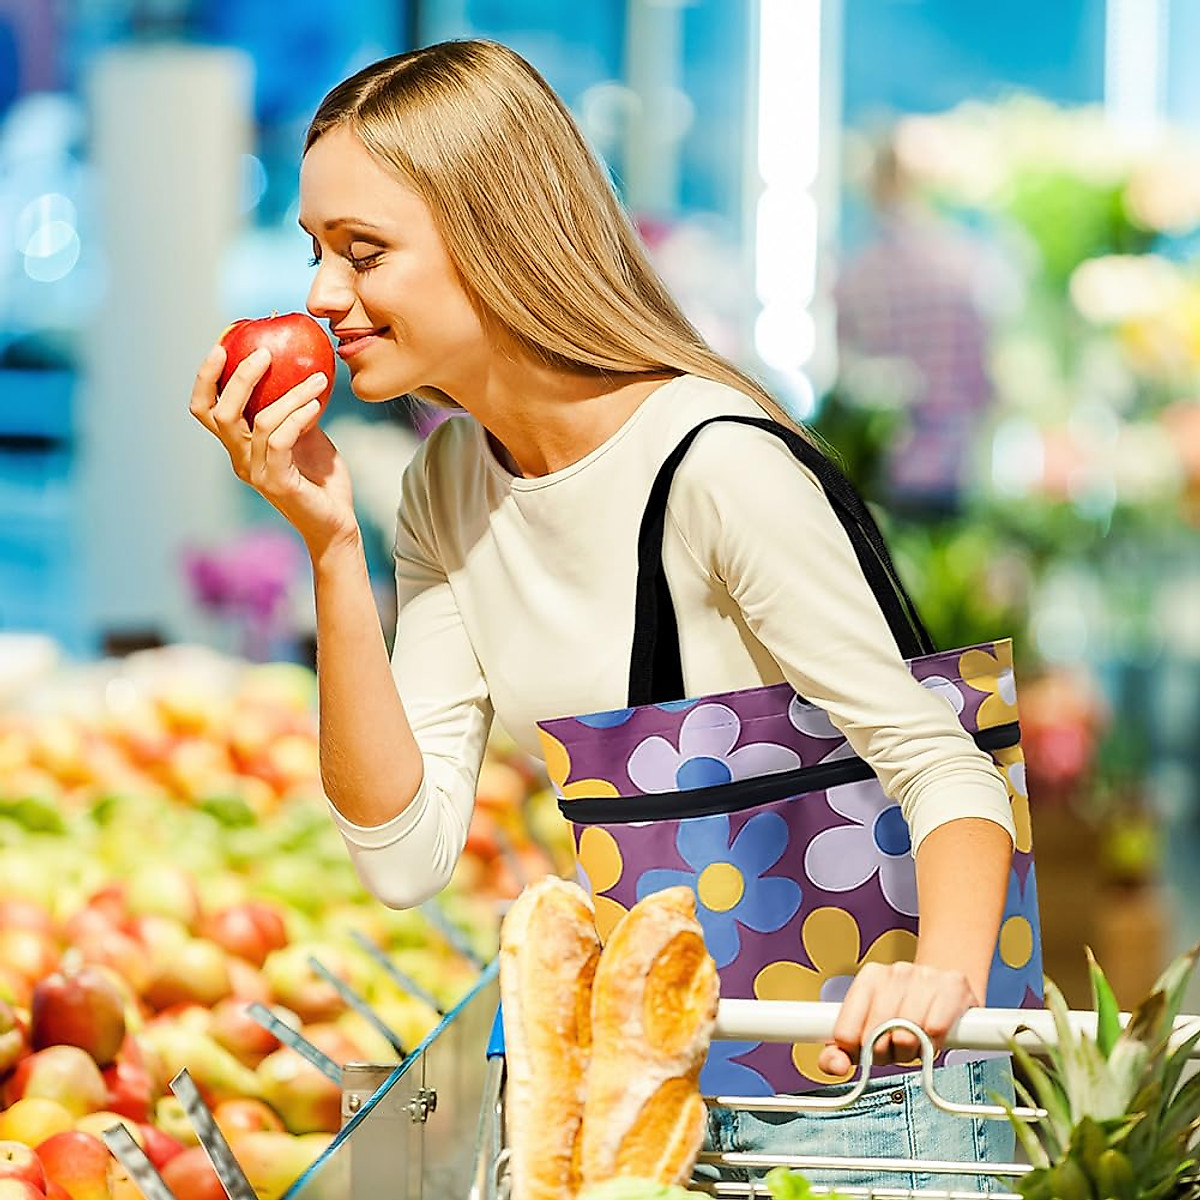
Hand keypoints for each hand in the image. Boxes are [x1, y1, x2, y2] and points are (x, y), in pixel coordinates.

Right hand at [189, 344, 359, 556]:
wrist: (337, 523)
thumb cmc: (322, 480)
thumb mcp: (306, 434)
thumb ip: (293, 407)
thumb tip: (299, 364)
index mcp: (239, 445)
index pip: (206, 408)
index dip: (207, 376)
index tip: (223, 343)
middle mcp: (239, 458)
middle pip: (220, 411)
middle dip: (239, 377)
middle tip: (265, 353)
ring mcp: (255, 472)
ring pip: (259, 420)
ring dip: (291, 393)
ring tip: (318, 378)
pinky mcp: (277, 482)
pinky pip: (281, 440)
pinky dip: (298, 416)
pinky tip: (317, 403)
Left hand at [817, 961, 978, 1077]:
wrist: (946, 987)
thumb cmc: (903, 1013)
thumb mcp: (868, 1029)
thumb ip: (840, 1052)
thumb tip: (836, 1065)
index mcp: (868, 979)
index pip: (846, 1032)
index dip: (858, 1052)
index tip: (868, 1051)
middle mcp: (893, 973)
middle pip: (877, 1037)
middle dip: (888, 1053)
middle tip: (897, 1049)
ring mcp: (923, 976)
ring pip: (907, 1035)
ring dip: (913, 1050)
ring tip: (916, 1041)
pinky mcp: (952, 985)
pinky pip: (936, 1028)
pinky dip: (935, 1041)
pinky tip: (933, 1035)